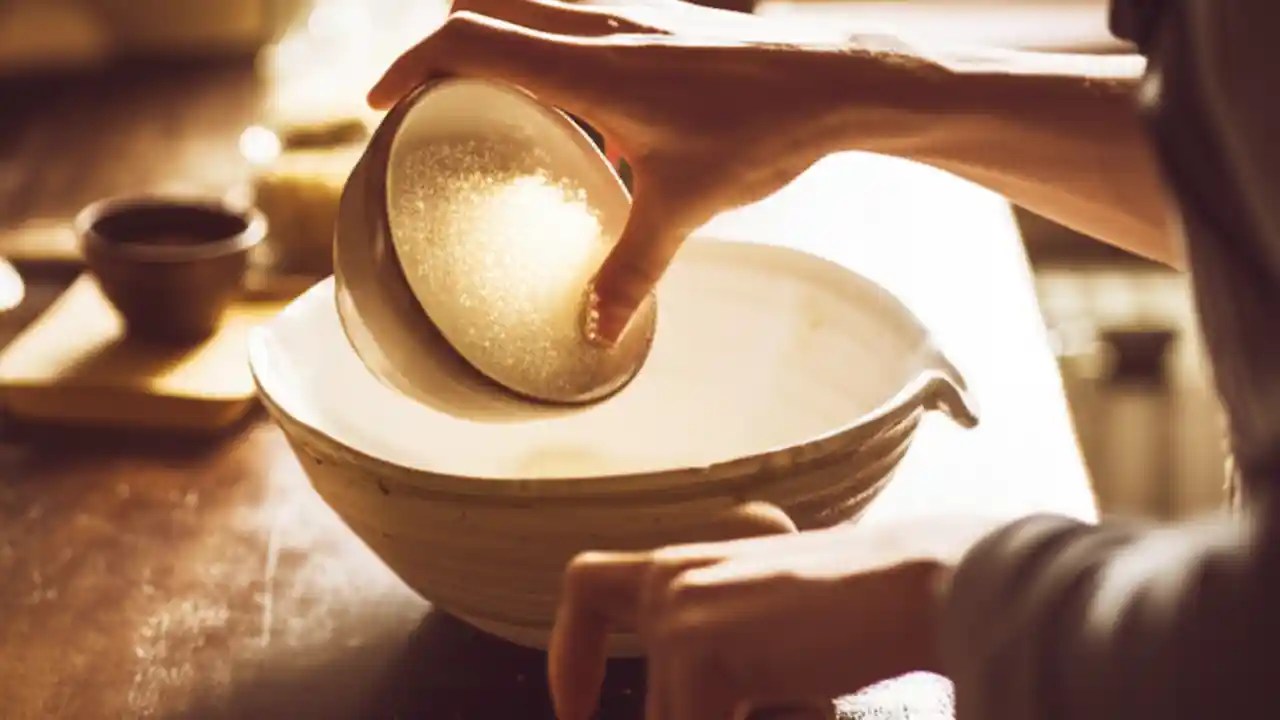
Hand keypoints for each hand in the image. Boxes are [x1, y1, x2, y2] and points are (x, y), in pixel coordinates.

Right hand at [368, 2, 916, 342]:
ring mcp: (631, 12)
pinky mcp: (659, 18)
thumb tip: (593, 332)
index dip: (410, 65)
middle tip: (427, 101)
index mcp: (588, 64)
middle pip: (487, 6)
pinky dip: (546, 42)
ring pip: (531, 4)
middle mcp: (600, 22)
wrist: (835, 79)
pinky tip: (572, 101)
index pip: (469, 40)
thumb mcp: (685, 209)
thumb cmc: (761, 133)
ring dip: (496, 36)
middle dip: (443, 45)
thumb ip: (631, 273)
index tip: (382, 105)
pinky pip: (576, 16)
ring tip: (485, 98)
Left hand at [547, 514, 998, 719]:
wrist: (926, 581)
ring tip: (811, 691)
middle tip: (720, 709)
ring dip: (755, 716)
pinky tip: (809, 701)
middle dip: (681, 719)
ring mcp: (682, 610)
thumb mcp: (771, 619)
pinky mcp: (704, 651)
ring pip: (672, 717)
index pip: (587, 584)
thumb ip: (725, 645)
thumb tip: (683, 705)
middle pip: (650, 693)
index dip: (571, 653)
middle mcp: (672, 575)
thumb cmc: (866, 607)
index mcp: (689, 562)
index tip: (578, 711)